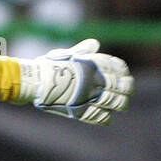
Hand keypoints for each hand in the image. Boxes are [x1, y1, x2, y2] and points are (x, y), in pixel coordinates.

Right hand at [18, 39, 133, 124]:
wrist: (33, 81)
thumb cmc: (47, 66)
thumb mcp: (65, 54)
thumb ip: (82, 50)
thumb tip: (94, 43)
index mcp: (93, 65)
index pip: (117, 68)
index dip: (123, 72)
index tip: (124, 75)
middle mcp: (95, 80)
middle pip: (122, 86)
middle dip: (127, 89)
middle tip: (127, 91)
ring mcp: (90, 96)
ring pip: (115, 102)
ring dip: (120, 104)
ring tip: (120, 105)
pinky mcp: (83, 110)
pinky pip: (101, 116)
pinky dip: (105, 117)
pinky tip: (106, 116)